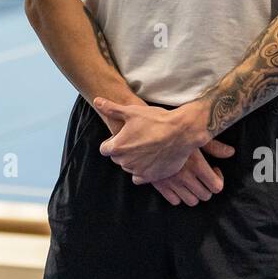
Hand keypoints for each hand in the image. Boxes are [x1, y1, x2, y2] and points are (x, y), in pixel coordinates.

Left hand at [95, 95, 212, 183]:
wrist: (181, 132)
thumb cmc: (156, 120)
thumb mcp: (132, 111)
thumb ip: (111, 109)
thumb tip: (96, 101)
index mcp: (118, 146)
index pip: (105, 149)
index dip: (112, 142)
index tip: (122, 137)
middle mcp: (126, 161)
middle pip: (117, 158)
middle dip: (123, 151)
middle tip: (136, 140)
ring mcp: (138, 170)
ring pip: (129, 167)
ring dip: (133, 160)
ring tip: (145, 148)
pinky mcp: (151, 177)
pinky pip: (139, 178)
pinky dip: (142, 171)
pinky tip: (149, 160)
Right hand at [142, 140, 234, 204]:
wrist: (146, 133)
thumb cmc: (173, 131)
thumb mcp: (195, 135)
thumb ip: (215, 146)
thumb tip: (231, 153)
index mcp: (196, 164)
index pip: (216, 186)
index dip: (219, 180)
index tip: (214, 170)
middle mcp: (184, 176)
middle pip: (205, 196)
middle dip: (208, 187)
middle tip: (204, 176)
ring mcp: (171, 182)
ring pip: (191, 201)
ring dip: (195, 193)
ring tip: (192, 182)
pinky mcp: (159, 185)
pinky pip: (174, 201)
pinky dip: (179, 196)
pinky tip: (178, 184)